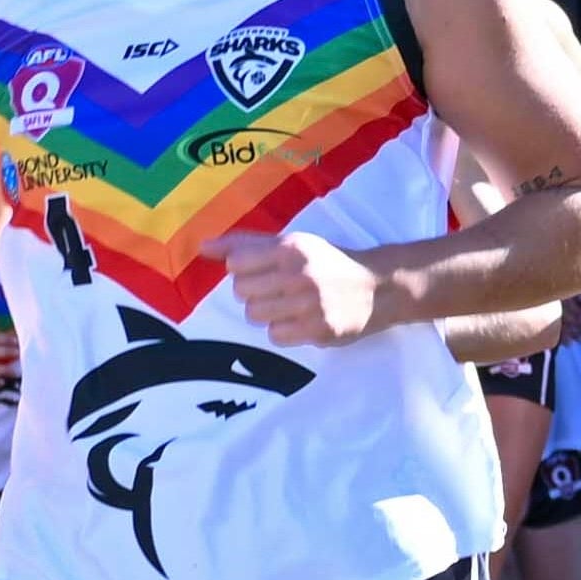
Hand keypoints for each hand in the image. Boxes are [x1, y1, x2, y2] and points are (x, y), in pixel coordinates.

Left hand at [216, 231, 381, 344]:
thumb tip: (203, 247)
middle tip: (277, 290)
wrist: (377, 287)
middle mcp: (299, 274)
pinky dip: (283, 331)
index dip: (244, 270)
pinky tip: (299, 320)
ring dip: (267, 312)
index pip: (236, 264)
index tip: (262, 271)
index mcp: (291, 248)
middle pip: (242, 292)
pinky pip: (275, 336)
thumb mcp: (292, 243)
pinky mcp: (318, 331)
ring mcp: (309, 305)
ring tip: (288, 305)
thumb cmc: (327, 262)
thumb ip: (246, 243)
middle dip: (254, 292)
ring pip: (255, 315)